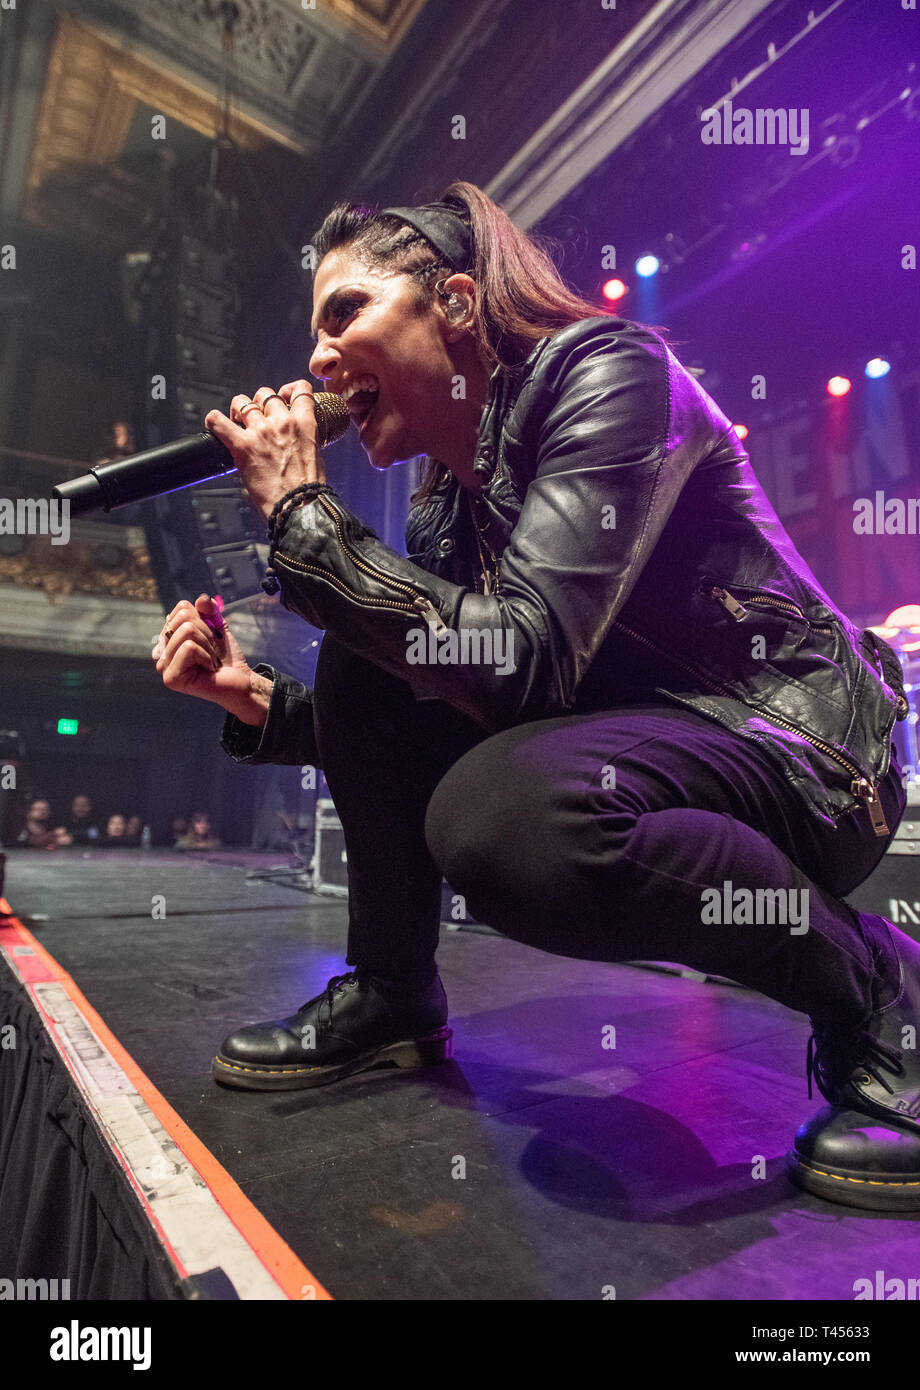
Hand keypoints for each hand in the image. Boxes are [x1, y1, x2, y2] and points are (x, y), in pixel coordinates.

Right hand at [153, 595, 268, 725]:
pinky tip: (208, 670)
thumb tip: (202, 600)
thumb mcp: (217, 627)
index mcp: (168, 639)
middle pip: (183, 618)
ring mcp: (164, 667)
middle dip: (206, 633)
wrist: (240, 680)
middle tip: (211, 652)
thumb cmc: (225, 657)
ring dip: (207, 645)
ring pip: (186, 631)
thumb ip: (208, 610)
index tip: (209, 639)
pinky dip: (206, 656)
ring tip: (209, 661)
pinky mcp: (171, 678)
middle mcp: (162, 652)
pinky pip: (189, 647)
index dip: (203, 620)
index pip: (182, 608)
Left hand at [204, 381, 326, 520]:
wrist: (299, 506)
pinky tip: (214, 423)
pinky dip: (214, 421)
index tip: (284, 396)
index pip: (300, 389)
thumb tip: (295, 438)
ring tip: (237, 420)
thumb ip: (304, 439)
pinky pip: (219, 422)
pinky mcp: (243, 446)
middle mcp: (282, 422)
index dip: (290, 389)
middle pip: (266, 394)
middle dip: (260, 402)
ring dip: (238, 409)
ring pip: (243, 403)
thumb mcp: (315, 455)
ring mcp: (261, 432)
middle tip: (257, 416)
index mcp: (304, 423)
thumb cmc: (308, 488)